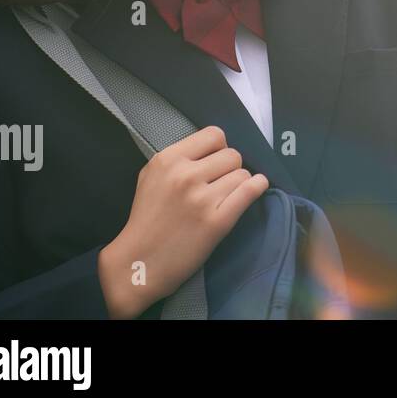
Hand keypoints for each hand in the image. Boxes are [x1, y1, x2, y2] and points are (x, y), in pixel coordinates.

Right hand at [98, 126, 268, 318]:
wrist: (139, 263)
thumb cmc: (148, 219)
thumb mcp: (152, 176)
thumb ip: (180, 158)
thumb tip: (215, 148)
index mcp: (168, 160)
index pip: (214, 135)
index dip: (219, 148)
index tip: (214, 162)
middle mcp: (185, 175)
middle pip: (232, 155)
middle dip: (229, 168)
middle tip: (218, 185)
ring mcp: (202, 199)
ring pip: (243, 174)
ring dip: (239, 184)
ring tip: (225, 196)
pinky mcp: (217, 221)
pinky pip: (250, 190)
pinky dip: (257, 187)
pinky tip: (256, 188)